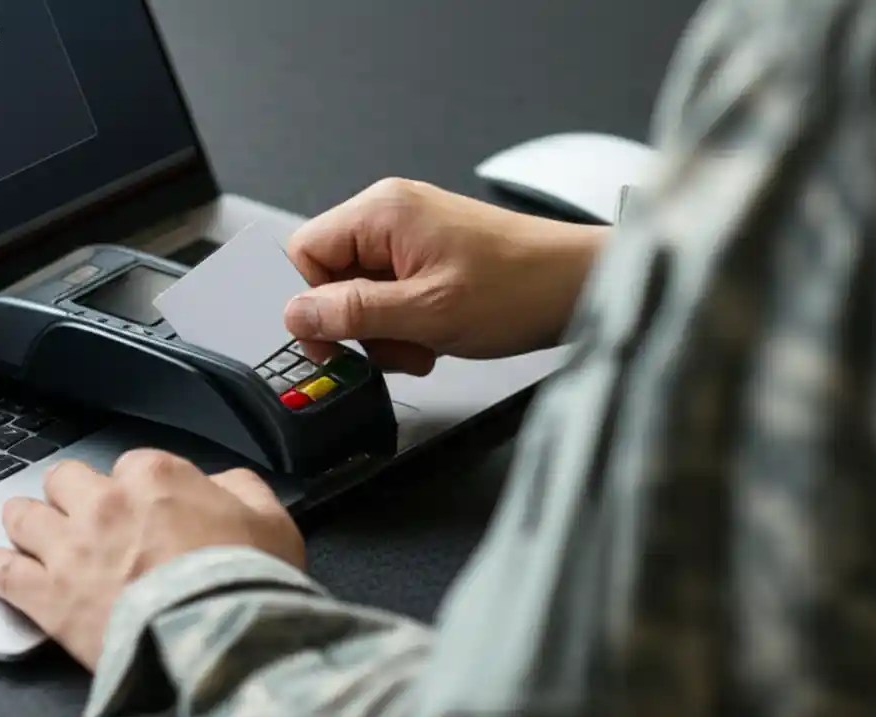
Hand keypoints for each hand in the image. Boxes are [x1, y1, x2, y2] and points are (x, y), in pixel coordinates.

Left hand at [0, 450, 304, 670]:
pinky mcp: (50, 598)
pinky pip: (4, 572)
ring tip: (31, 529)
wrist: (219, 637)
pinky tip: (3, 565)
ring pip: (23, 517)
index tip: (143, 506)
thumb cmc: (245, 583)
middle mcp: (105, 504)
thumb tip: (225, 484)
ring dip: (28, 522)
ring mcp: (71, 550)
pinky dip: (1, 567)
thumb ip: (241, 488)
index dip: (136, 487)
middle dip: (72, 495)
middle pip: (65, 480)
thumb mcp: (270, 518)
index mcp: (155, 477)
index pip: (131, 463)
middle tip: (82, 512)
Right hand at [284, 178, 606, 374]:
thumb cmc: (521, 287)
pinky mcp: (430, 256)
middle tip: (392, 346)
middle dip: (357, 323)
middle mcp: (392, 214)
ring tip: (424, 343)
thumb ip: (352, 314)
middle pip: (332, 275)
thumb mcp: (424, 312)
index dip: (311, 302)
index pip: (305, 252)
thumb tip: (295, 314)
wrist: (580, 287)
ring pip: (362, 292)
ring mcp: (412, 235)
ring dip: (385, 330)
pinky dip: (406, 324)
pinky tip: (435, 337)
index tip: (332, 342)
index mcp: (382, 211)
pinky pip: (392, 294)